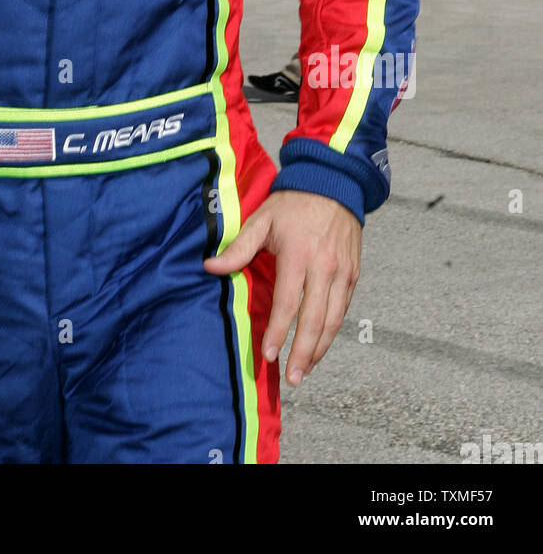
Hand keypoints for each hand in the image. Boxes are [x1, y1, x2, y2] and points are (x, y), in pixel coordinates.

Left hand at [204, 190, 360, 385]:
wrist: (334, 184)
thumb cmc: (294, 203)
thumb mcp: (262, 219)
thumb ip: (238, 247)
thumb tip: (209, 267)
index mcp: (298, 254)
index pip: (288, 302)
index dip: (278, 331)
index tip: (268, 353)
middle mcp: (323, 267)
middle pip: (315, 319)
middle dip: (303, 353)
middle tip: (292, 377)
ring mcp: (342, 273)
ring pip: (333, 320)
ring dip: (320, 348)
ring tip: (306, 369)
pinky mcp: (353, 274)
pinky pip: (344, 309)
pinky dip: (333, 331)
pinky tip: (321, 345)